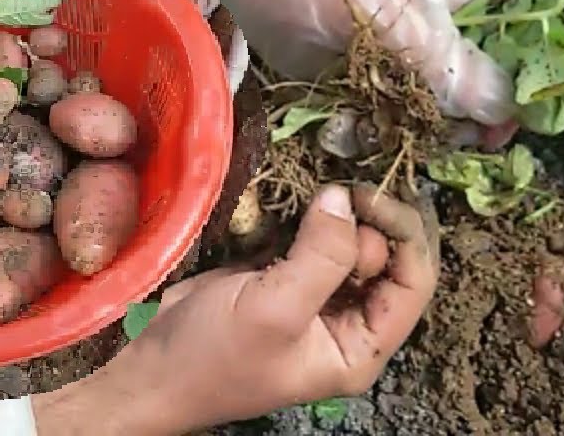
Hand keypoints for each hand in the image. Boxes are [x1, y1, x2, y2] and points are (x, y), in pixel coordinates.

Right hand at [33, 182, 439, 434]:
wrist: (151, 370)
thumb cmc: (214, 356)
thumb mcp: (275, 310)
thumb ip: (322, 254)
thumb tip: (345, 197)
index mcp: (360, 346)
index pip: (412, 282)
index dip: (402, 234)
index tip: (368, 196)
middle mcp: (348, 322)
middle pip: (386, 255)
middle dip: (364, 219)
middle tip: (330, 193)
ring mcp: (317, 297)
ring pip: (351, 240)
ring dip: (336, 212)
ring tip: (312, 193)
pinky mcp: (285, 276)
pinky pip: (314, 236)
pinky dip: (306, 215)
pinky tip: (291, 203)